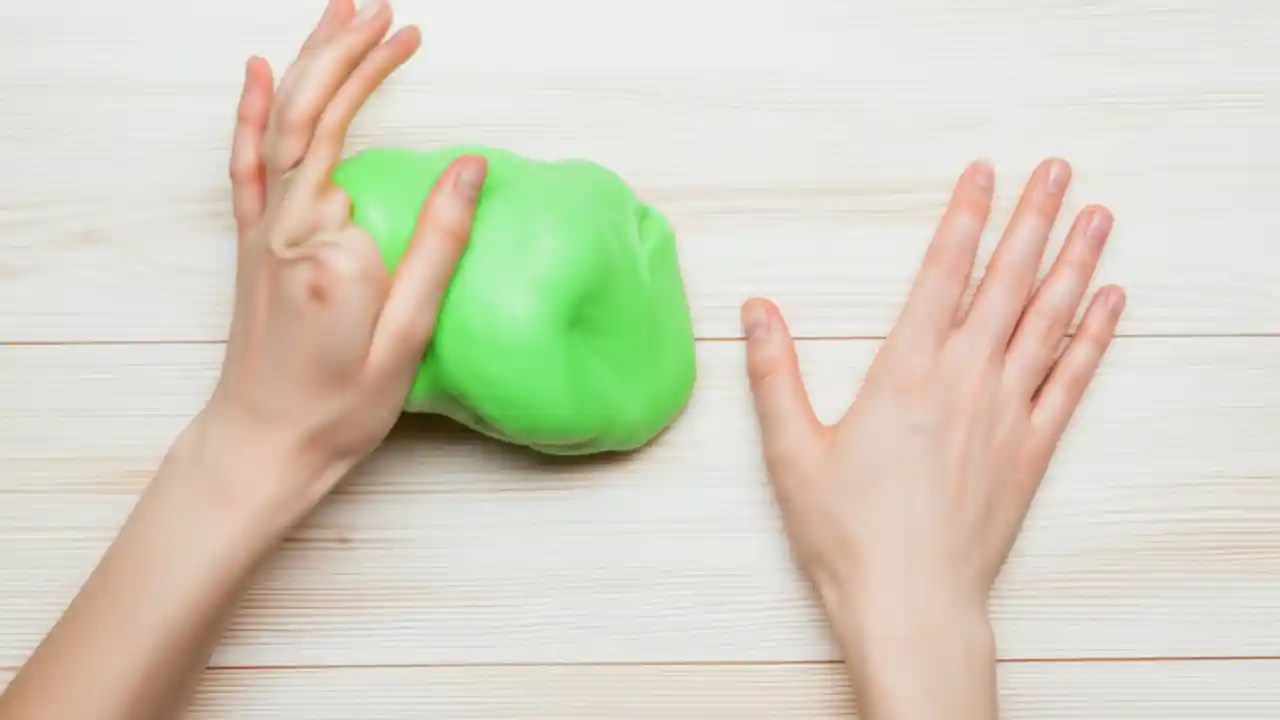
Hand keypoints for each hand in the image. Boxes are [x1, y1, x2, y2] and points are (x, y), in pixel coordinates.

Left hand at [191, 0, 486, 520]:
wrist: (263, 444)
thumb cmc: (340, 405)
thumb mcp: (407, 334)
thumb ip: (438, 245)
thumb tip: (469, 166)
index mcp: (327, 246)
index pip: (349, 139)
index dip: (376, 76)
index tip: (415, 38)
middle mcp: (284, 227)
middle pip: (309, 114)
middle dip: (345, 53)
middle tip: (385, 11)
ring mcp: (261, 232)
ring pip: (278, 126)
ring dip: (308, 66)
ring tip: (340, 16)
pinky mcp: (251, 244)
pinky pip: (246, 164)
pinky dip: (250, 113)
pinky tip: (259, 72)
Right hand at [742, 159, 1123, 717]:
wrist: (910, 602)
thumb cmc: (847, 535)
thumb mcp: (791, 452)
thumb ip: (774, 374)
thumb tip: (756, 310)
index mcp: (905, 373)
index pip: (941, 274)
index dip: (964, 218)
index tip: (983, 175)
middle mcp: (964, 381)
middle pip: (1005, 283)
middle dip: (1031, 219)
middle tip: (1055, 169)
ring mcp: (1006, 413)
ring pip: (1048, 320)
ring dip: (1073, 262)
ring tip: (1096, 216)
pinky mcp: (1031, 449)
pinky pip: (1071, 379)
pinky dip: (1094, 337)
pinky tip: (1109, 302)